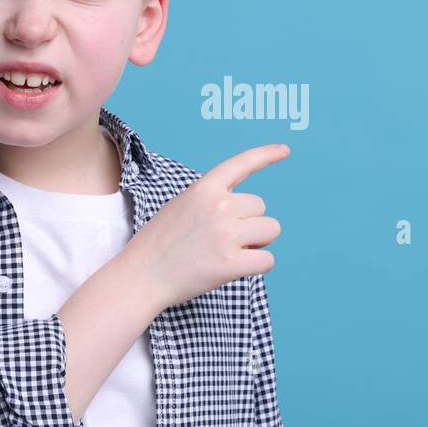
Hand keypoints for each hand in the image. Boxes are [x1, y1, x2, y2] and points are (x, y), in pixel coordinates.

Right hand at [122, 143, 290, 309]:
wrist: (142, 276)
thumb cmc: (160, 244)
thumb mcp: (181, 206)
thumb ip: (211, 200)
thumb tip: (245, 210)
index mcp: (204, 189)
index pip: (241, 164)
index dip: (266, 155)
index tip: (286, 150)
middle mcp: (218, 207)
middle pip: (261, 207)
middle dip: (249, 223)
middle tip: (223, 239)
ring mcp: (226, 235)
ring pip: (270, 230)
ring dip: (257, 242)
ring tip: (229, 252)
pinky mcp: (231, 264)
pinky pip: (268, 260)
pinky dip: (259, 265)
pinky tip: (237, 269)